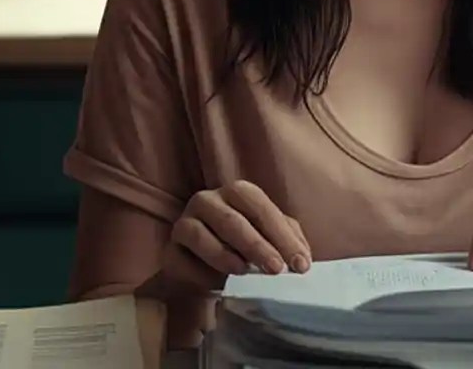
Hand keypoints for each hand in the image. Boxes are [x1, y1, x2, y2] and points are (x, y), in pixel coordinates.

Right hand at [159, 180, 311, 290]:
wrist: (206, 270)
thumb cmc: (243, 249)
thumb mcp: (271, 240)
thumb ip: (288, 241)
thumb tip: (302, 258)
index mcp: (239, 192)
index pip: (262, 208)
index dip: (282, 236)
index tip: (300, 264)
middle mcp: (210, 199)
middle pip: (233, 219)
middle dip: (258, 246)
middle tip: (276, 269)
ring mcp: (186, 220)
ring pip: (202, 233)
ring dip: (227, 255)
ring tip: (246, 272)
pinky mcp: (170, 245)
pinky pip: (183, 255)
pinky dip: (203, 267)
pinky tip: (219, 280)